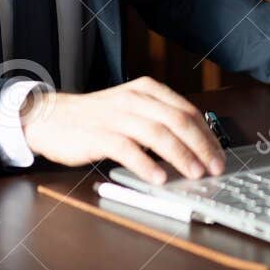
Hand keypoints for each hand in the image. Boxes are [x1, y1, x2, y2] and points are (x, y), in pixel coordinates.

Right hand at [19, 77, 225, 184]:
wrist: (51, 118)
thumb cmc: (94, 118)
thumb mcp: (130, 109)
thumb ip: (157, 121)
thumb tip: (192, 148)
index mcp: (146, 91)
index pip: (187, 111)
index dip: (207, 134)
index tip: (219, 154)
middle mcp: (134, 99)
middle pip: (177, 121)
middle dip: (201, 146)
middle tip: (214, 168)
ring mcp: (116, 115)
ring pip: (158, 133)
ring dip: (181, 156)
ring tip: (194, 174)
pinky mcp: (99, 134)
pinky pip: (128, 149)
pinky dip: (147, 165)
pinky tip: (159, 178)